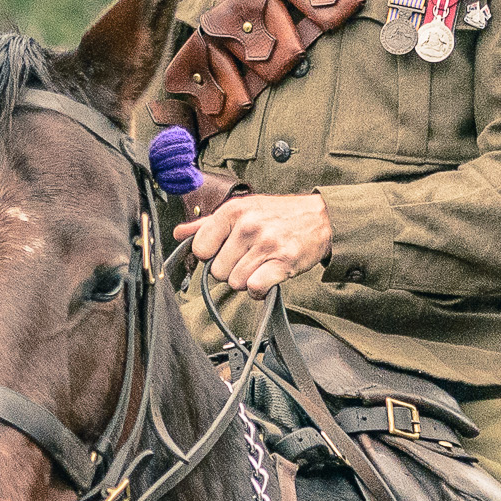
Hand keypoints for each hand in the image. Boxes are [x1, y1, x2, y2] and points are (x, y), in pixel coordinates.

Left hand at [176, 191, 332, 294]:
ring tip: (260, 265)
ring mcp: (266, 245)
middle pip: (217, 271)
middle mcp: (248, 226)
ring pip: (235, 282)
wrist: (321, 218)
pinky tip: (266, 279)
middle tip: (248, 258)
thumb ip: (208, 224)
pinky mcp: (283, 263)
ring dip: (246, 280)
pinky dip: (259, 290)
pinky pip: (255, 289)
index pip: (200, 248)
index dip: (211, 255)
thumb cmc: (279, 214)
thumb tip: (179, 234)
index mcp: (233, 211)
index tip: (225, 251)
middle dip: (230, 270)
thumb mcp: (243, 209)